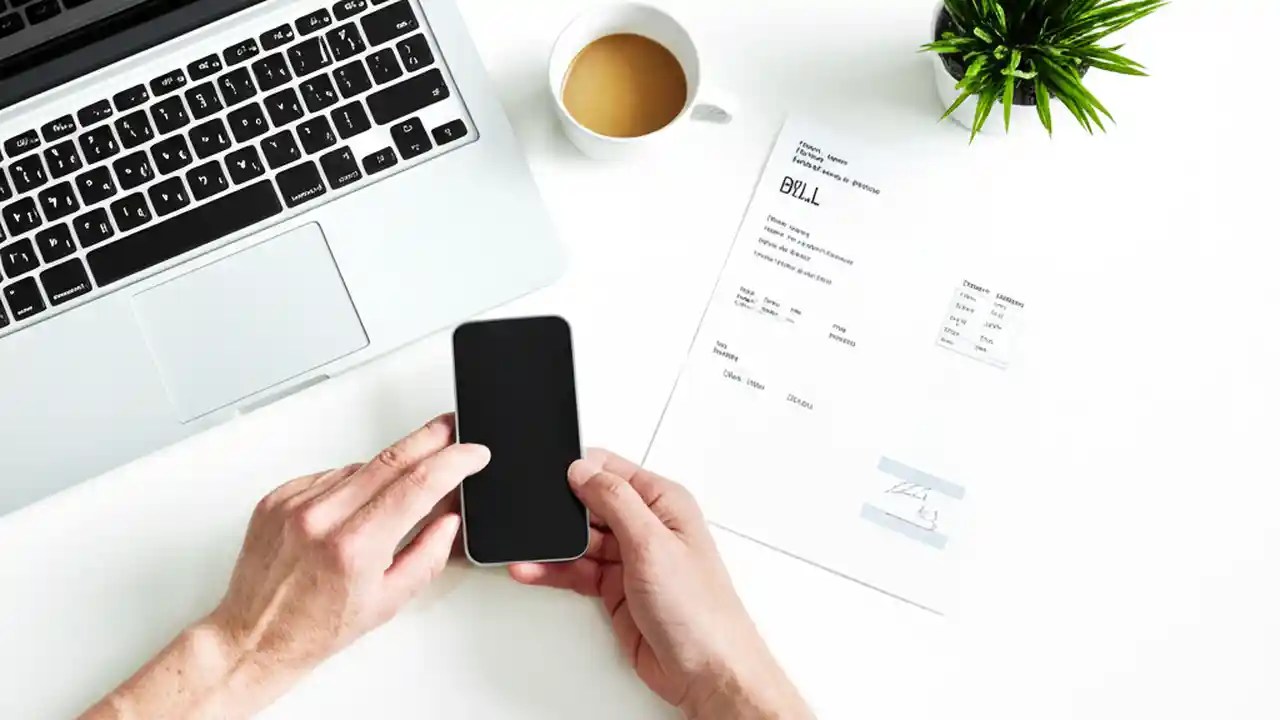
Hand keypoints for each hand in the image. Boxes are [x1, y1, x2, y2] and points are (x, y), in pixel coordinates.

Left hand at [210, 413, 488, 692]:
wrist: (255, 636)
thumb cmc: (315, 628)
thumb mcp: (388, 601)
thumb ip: (428, 555)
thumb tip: (449, 518)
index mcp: (355, 546)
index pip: (418, 484)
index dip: (454, 461)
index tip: (472, 453)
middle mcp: (322, 517)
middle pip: (391, 458)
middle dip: (430, 439)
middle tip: (451, 429)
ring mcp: (295, 503)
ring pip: (360, 466)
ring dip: (385, 473)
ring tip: (385, 507)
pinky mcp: (277, 497)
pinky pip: (329, 476)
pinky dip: (349, 486)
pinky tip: (349, 513)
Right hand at [508, 450, 809, 719]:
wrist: (705, 671)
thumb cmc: (699, 610)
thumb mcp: (653, 543)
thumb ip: (616, 501)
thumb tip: (583, 469)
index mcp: (664, 503)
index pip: (612, 470)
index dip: (581, 470)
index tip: (550, 476)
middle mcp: (647, 527)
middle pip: (591, 505)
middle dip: (561, 510)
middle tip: (531, 517)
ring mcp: (630, 559)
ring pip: (580, 541)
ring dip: (553, 545)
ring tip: (524, 547)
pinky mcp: (616, 589)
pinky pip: (578, 571)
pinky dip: (554, 571)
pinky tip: (532, 569)